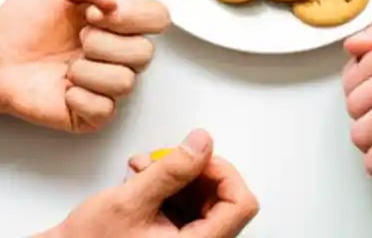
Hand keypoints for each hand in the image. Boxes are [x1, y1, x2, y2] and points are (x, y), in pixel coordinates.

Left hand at [0, 0, 170, 132]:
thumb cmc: (23, 20)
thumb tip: (114, 1)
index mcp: (118, 22)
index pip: (158, 17)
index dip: (132, 15)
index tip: (94, 12)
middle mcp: (118, 54)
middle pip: (146, 52)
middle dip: (105, 42)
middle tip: (78, 37)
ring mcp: (107, 86)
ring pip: (127, 82)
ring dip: (90, 69)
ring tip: (67, 65)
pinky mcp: (91, 114)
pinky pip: (105, 109)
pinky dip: (80, 96)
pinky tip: (63, 87)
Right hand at [49, 130, 258, 237]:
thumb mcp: (130, 201)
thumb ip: (171, 170)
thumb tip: (202, 144)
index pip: (240, 205)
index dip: (223, 172)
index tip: (200, 156)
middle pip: (223, 198)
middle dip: (194, 172)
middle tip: (168, 159)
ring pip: (202, 197)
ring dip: (175, 175)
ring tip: (145, 169)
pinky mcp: (170, 236)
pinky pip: (184, 204)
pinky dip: (166, 185)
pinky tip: (141, 178)